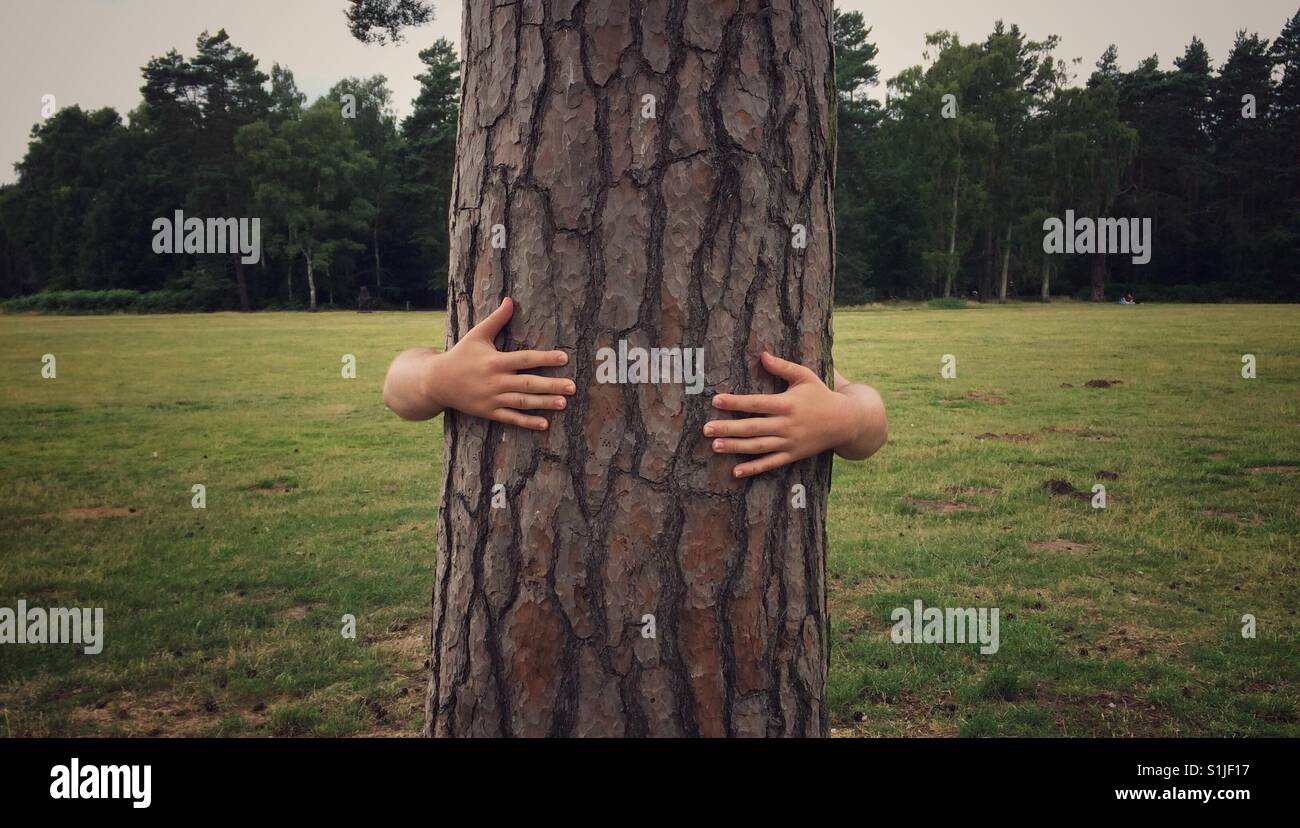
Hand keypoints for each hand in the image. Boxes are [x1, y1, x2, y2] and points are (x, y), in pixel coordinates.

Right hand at [429, 297, 573, 430]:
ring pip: (523, 402)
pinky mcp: (489, 412)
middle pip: (528, 383)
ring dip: (544, 403)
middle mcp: (496, 381)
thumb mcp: (477, 335)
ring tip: (564, 403)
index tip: (564, 358)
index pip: (525, 359)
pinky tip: (545, 424)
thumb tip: (510, 300)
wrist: (437, 382)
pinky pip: (511, 418)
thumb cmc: (460, 355)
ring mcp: (493, 398)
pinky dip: (527, 422)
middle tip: (572, 386)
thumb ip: (496, 319)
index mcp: (495, 361)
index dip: (545, 358)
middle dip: (551, 385)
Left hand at [703, 351, 868, 477]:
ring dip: (736, 447)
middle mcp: (786, 424)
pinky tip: (735, 471)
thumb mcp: (805, 376)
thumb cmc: (821, 395)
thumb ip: (782, 367)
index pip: (756, 403)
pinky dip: (753, 468)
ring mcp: (789, 442)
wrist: (845, 422)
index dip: (736, 402)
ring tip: (714, 446)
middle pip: (753, 427)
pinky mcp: (792, 455)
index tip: (716, 401)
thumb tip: (762, 354)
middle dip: (728, 428)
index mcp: (787, 403)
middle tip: (706, 429)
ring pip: (758, 446)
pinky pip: (770, 464)